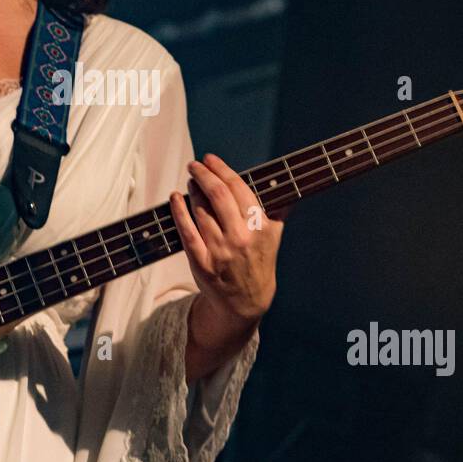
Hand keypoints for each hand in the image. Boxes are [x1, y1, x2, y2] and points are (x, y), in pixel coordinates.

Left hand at [169, 152, 288, 331]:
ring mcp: (220, 250)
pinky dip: (179, 211)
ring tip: (191, 182)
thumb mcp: (274, 237)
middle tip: (195, 165)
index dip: (222, 170)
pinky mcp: (202, 262)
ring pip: (201, 210)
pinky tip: (176, 198)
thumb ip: (277, 210)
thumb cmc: (258, 263)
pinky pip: (186, 231)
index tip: (211, 159)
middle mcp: (241, 237)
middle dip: (204, 174)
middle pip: (218, 195)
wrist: (245, 302)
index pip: (239, 189)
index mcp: (260, 227)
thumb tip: (286, 186)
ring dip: (193, 190)